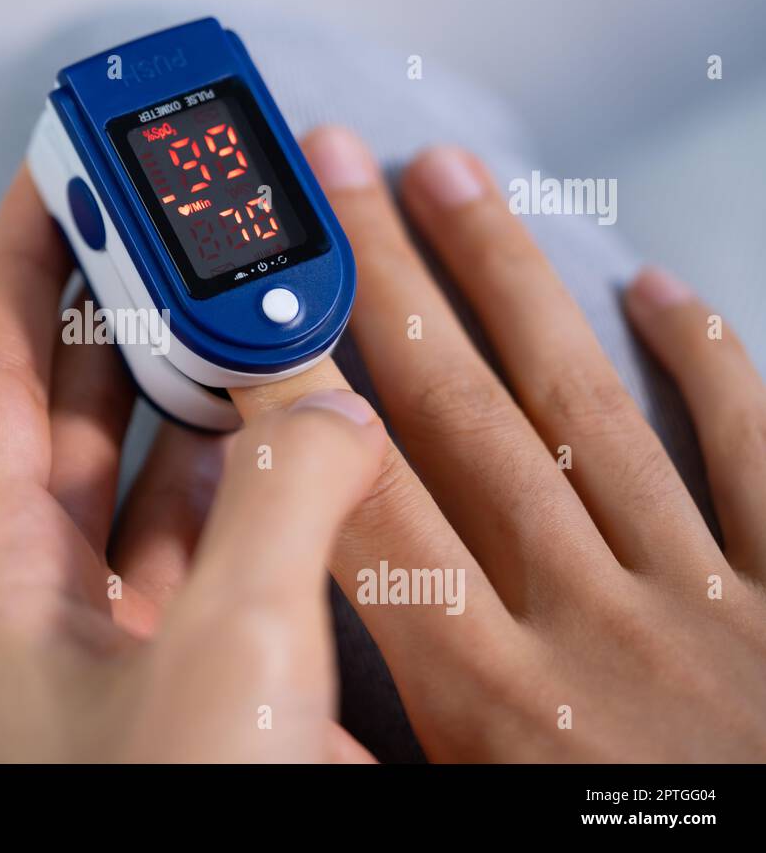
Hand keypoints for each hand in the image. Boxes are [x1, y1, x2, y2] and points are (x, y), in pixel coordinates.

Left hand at [0, 169, 386, 761]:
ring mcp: (122, 651)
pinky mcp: (196, 689)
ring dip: (198, 400)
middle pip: (73, 418)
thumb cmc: (165, 830)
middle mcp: (51, 609)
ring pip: (152, 487)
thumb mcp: (225, 656)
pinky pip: (218, 554)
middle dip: (117, 312)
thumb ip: (280, 510)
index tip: (53, 174)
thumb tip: (335, 414)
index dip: (16, 267)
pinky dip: (257, 493)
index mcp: (4, 586)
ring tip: (247, 313)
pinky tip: (303, 451)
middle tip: (170, 224)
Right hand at [255, 126, 765, 760]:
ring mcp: (704, 597)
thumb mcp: (480, 819)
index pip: (368, 511)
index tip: (251, 309)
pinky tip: (657, 291)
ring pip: (587, 408)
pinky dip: (710, 366)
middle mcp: (590, 622)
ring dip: (511, 286)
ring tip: (456, 182)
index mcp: (497, 702)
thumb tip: (318, 658)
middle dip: (391, 285)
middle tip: (342, 177)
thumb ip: (413, 733)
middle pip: (465, 419)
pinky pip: (756, 459)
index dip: (298, 397)